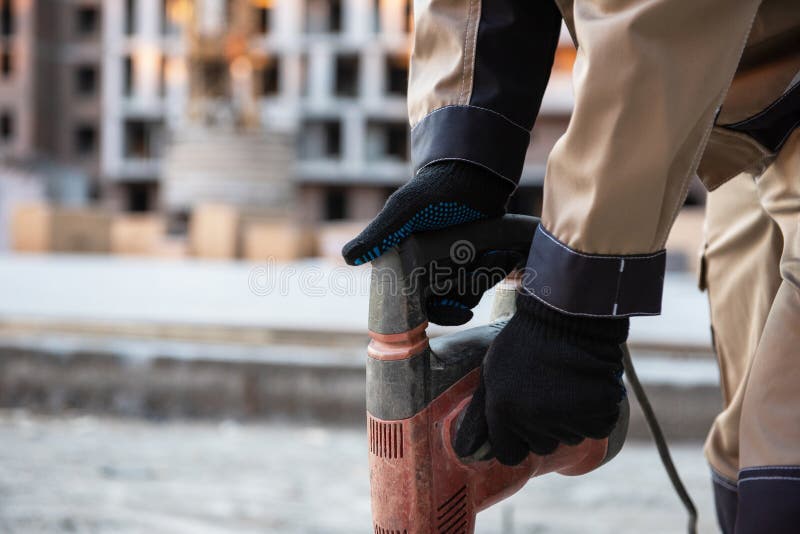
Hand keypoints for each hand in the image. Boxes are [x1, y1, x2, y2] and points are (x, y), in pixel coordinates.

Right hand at [342, 160, 516, 324]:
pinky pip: (485, 280)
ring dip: (483, 279)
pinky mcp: (475, 260)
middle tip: (478, 271)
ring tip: (491, 255)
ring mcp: (453, 266)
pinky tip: (500, 254)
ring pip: (469, 294)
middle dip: (466, 294)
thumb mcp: (404, 210)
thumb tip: (349, 257)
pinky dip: (494, 270)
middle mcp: (427, 270)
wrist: (471, 174)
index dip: (437, 312)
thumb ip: (380, 234)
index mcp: (405, 265)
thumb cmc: (433, 191)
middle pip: (446, 306)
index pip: (416, 306)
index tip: (458, 311)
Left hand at [453, 292, 626, 465]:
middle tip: (546, 391)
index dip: (516, 439)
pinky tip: (587, 386)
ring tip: (566, 383)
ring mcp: (568, 416)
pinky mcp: (600, 409)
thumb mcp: (491, 371)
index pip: (510, 454)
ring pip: (571, 436)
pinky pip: (598, 427)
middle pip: (542, 445)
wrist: (566, 314)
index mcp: (503, 411)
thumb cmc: (524, 341)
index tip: (523, 419)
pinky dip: (597, 413)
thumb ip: (480, 412)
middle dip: (544, 426)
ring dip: (570, 418)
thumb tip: (464, 450)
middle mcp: (534, 419)